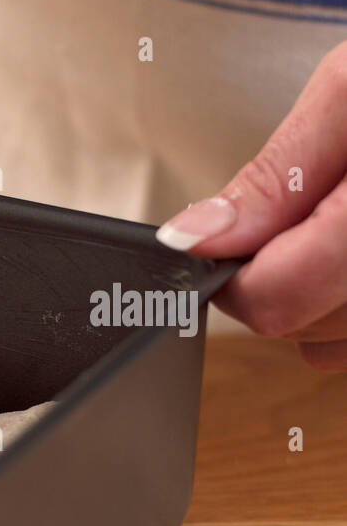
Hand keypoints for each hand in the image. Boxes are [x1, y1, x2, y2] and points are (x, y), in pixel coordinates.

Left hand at [156, 42, 346, 370]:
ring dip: (319, 298)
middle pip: (302, 330)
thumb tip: (193, 241)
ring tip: (344, 218)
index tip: (228, 238)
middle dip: (277, 276)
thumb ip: (276, 177)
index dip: (233, 274)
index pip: (277, 303)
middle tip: (308, 206)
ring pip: (335, 348)